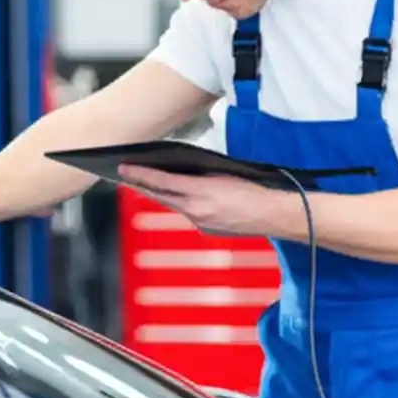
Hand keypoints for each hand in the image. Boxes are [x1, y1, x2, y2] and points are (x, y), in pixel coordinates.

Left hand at [118, 165, 285, 236]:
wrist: (274, 215)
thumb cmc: (254, 189)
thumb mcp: (224, 173)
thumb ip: (199, 174)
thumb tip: (180, 171)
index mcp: (200, 191)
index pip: (161, 181)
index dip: (140, 174)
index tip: (123, 167)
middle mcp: (196, 210)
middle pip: (161, 195)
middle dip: (142, 184)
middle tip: (126, 174)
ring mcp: (200, 222)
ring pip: (172, 205)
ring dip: (159, 194)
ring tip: (144, 183)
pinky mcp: (207, 229)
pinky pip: (186, 214)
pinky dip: (178, 204)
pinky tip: (175, 197)